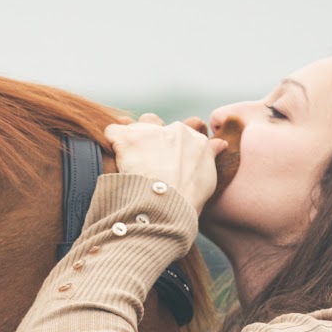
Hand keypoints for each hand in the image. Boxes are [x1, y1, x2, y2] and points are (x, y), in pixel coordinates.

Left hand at [103, 113, 226, 211]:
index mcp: (196, 140)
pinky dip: (111, 141)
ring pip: (137, 125)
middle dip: (151, 137)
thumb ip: (210, 156)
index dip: (171, 145)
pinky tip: (112, 155)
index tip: (165, 159)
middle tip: (144, 159)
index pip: (183, 132)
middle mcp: (176, 130)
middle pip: (158, 124)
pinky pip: (113, 131)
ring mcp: (153, 132)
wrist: (169, 206)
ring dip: (132, 137)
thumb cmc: (188, 201)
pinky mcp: (129, 138)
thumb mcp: (208, 178)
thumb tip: (220, 144)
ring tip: (127, 156)